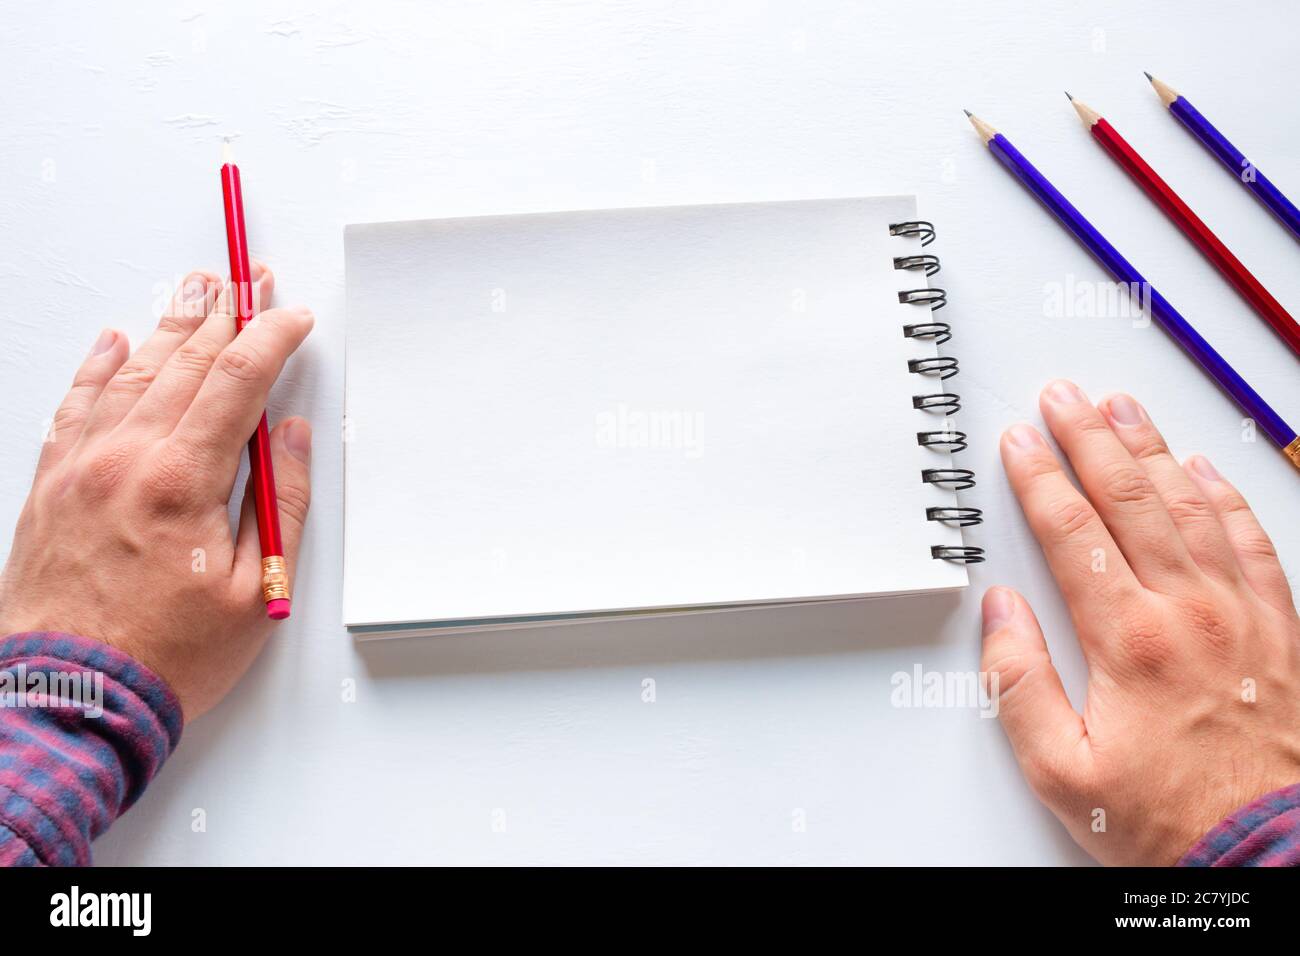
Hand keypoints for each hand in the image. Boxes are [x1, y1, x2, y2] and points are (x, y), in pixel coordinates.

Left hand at [0, 262, 313, 720]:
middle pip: (183, 362)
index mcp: (180, 479)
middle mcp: (124, 458)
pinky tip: (114, 340)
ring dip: (169, 325)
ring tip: (195, 288)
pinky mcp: (51, 485)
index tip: (293, 315)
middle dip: (225, 313)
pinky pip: (73, 405)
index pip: (237, 381)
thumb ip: (279, 500)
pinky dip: (96, 367)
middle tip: (249, 277)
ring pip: (130, 373)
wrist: (72, 697)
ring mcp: (80, 467)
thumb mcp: (256, 587)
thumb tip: (287, 436)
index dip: (271, 337)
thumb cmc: (165, 654)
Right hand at [983, 380, 1299, 864]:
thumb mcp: (1061, 771)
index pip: (1072, 531)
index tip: (1020, 443)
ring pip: (1190, 503)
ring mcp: (1242, 613)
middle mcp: (1190, 611)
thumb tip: (1002, 613)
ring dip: (1150, 448)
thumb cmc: (1168, 817)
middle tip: (1064, 398)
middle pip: (1130, 498)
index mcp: (1130, 640)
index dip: (1039, 477)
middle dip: (1089, 438)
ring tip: (1122, 408)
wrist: (1270, 852)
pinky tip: (1202, 469)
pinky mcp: (1279, 627)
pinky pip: (1250, 539)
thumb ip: (1020, 684)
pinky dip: (1224, 494)